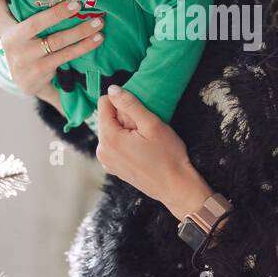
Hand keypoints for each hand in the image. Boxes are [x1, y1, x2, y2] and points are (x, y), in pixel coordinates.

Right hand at [0, 0, 103, 98]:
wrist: (25, 81)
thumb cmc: (20, 41)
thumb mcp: (9, 23)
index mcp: (4, 25)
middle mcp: (11, 42)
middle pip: (35, 24)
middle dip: (57, 13)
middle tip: (79, 3)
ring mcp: (25, 58)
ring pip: (56, 42)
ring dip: (79, 31)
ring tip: (98, 22)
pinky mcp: (40, 71)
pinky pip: (65, 56)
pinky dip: (83, 47)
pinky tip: (97, 39)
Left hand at [96, 86, 213, 218]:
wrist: (176, 187)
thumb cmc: (168, 156)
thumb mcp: (152, 124)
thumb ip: (130, 104)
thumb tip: (112, 89)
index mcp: (109, 138)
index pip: (104, 103)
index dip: (123, 102)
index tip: (140, 114)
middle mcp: (102, 150)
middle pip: (108, 117)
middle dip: (125, 117)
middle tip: (145, 130)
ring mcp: (106, 161)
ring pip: (112, 130)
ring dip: (127, 130)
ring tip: (145, 141)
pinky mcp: (113, 167)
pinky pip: (115, 144)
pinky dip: (126, 142)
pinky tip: (142, 150)